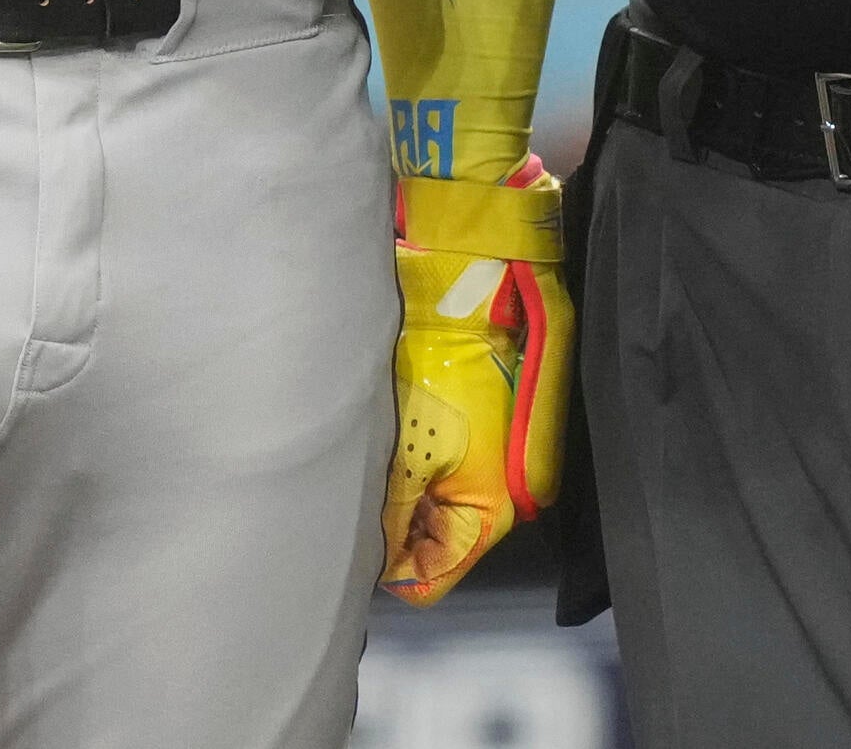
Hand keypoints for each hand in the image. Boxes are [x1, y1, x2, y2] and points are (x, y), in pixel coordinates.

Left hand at [381, 166, 570, 605]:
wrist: (474, 276)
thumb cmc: (448, 358)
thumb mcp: (414, 446)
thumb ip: (395, 513)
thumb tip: (378, 563)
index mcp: (494, 509)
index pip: (435, 574)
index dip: (391, 569)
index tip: (352, 549)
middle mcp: (500, 494)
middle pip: (433, 544)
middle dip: (391, 532)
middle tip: (350, 504)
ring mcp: (488, 459)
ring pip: (430, 508)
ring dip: (397, 496)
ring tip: (364, 466)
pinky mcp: (475, 428)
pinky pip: (434, 471)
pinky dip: (406, 466)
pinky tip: (383, 441)